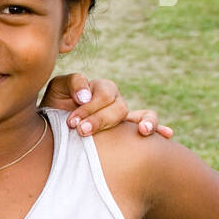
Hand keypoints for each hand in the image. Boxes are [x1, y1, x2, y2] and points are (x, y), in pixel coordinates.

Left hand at [42, 73, 173, 138]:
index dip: (89, 108)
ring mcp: (124, 117)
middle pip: (119, 107)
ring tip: (142, 131)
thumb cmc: (54, 109)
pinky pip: (149, 127)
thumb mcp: (57, 90)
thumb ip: (72, 83)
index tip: (71, 123)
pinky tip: (167, 135)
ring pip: (141, 115)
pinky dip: (160, 129)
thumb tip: (86, 95)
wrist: (51, 131)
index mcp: (99, 90)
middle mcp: (114, 102)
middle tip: (81, 131)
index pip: (103, 94)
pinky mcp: (128, 132)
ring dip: (143, 122)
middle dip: (100, 120)